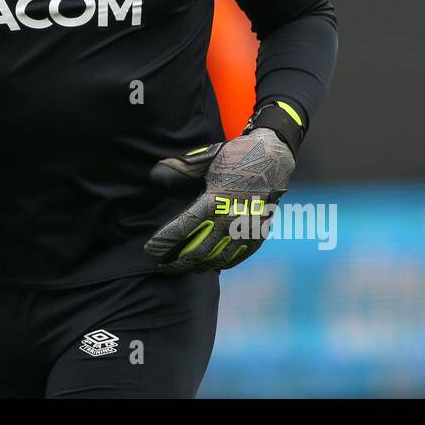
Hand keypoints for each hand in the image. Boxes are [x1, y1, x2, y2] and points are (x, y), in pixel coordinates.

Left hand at [142, 128, 293, 272]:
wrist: (274, 157)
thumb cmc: (237, 156)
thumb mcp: (208, 158)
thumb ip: (182, 169)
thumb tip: (155, 175)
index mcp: (215, 199)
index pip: (184, 226)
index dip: (165, 241)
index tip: (150, 249)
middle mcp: (230, 218)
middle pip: (198, 251)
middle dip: (177, 262)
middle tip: (162, 265)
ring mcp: (246, 229)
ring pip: (218, 259)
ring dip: (197, 266)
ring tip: (182, 268)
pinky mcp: (258, 234)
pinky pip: (238, 257)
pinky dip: (221, 265)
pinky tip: (210, 266)